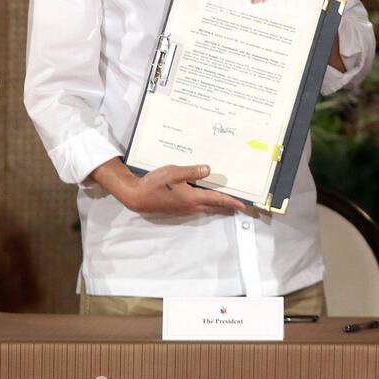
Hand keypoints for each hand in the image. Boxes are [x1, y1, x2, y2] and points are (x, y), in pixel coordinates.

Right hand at [119, 164, 252, 216]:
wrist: (136, 196)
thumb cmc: (154, 183)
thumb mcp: (173, 172)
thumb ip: (191, 171)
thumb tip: (209, 169)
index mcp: (192, 198)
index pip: (216, 199)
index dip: (231, 201)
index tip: (243, 205)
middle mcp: (190, 206)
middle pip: (213, 206)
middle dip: (226, 205)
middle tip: (238, 204)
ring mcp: (183, 209)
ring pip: (205, 207)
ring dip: (216, 204)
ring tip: (225, 199)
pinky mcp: (177, 208)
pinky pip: (197, 206)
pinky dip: (205, 203)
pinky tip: (204, 196)